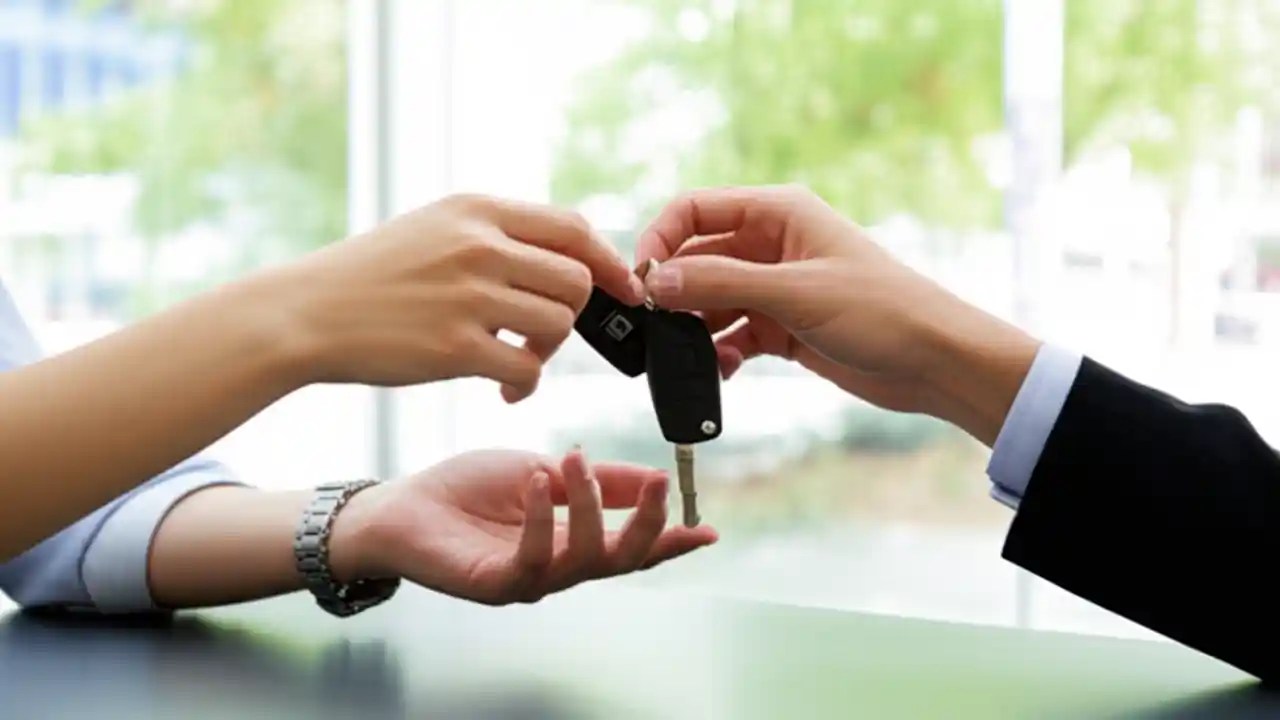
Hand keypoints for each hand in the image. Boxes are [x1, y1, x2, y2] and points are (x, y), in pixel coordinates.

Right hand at [270, 194, 645, 401]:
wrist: (307, 312)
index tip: (623, 288)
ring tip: (518, 361)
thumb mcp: (435, 229)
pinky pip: (527, 370)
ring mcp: (467, 296)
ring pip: (558, 324)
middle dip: (575, 315)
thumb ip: (497, 236)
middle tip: (543, 336)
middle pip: (575, 280)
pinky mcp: (453, 348)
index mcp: (477, 211)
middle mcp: (478, 246)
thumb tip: (571, 260)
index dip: (608, 262)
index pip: (573, 227)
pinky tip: (503, 391)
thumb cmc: (374, 276)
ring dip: (548, 352)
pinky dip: (525, 385)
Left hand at [331, 448, 717, 605]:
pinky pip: (533, 561)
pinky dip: (540, 520)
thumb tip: (651, 474)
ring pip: (584, 560)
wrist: (401, 505)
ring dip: (591, 508)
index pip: (632, 545)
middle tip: (659, 484)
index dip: (671, 540)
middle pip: (622, 561)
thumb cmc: (466, 490)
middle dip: (648, 525)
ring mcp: (528, 580)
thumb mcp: (543, 470)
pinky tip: (537, 483)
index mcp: (572, 539)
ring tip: (574, 462)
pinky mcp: (495, 584)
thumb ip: (597, 479)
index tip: (707, 530)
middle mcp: (558, 566)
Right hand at [635, 185, 1038, 443]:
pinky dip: (719, 352)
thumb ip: (722, 283)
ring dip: (695, 328)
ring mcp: (774, 287)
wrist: (934, 362)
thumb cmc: (883, 310)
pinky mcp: (780, 326)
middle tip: (659, 327)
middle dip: (674, 291)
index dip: (660, 239)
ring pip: (709, 300)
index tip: (641, 280)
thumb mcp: (795, 293)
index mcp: (777, 212)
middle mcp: (771, 244)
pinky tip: (723, 370)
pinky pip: (730, 333)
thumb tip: (656, 281)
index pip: (694, 209)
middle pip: (695, 257)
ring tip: (695, 355)